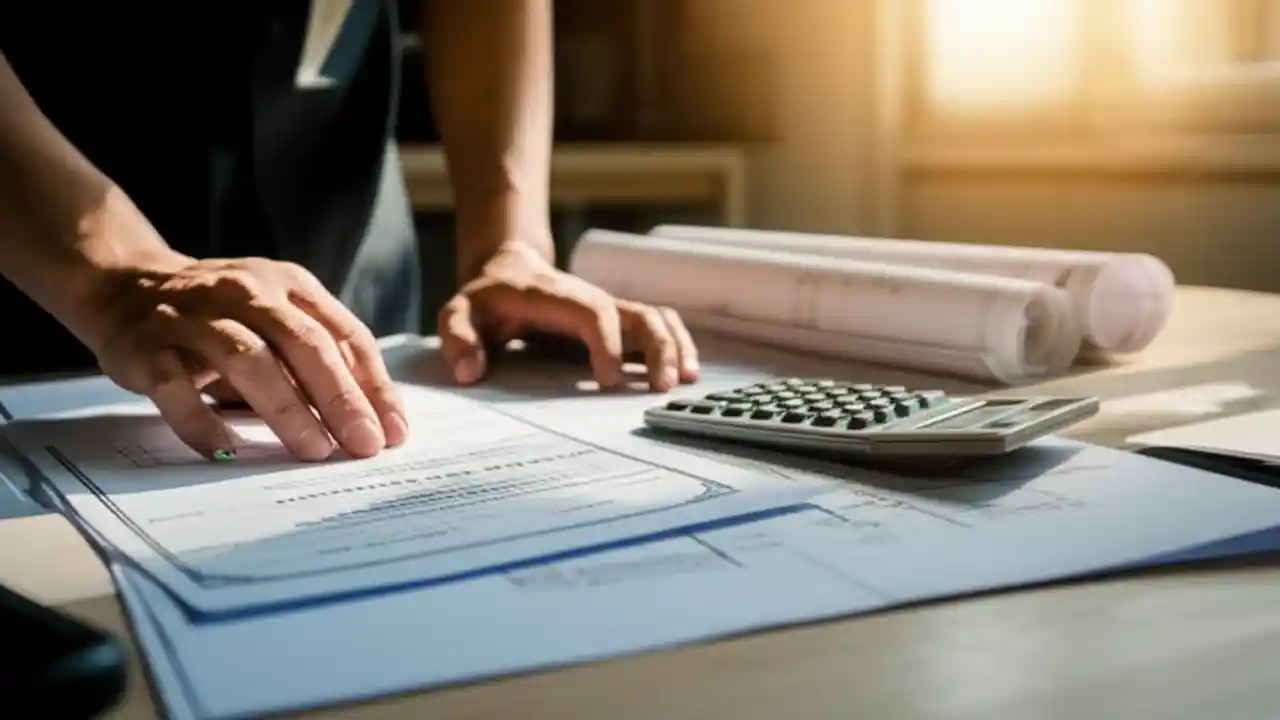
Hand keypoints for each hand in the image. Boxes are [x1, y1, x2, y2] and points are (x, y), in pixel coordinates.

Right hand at [89, 255, 407, 461]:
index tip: (394, 432)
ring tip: (315, 450)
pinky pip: (176, 386)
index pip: (345, 334)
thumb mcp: (278, 318)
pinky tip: (228, 450)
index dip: (374, 384)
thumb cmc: (224, 315)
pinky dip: (202, 421)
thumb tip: (377, 422)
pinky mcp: (147, 346)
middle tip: (365, 444)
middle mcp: (245, 292)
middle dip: (341, 397)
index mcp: (289, 285)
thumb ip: (322, 358)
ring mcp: (193, 317)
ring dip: (286, 407)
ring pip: (247, 359)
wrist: (126, 287)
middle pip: (303, 343)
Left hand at [438, 245, 699, 389]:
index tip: (607, 380)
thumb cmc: (486, 300)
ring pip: (656, 318)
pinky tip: (686, 374)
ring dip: (675, 347)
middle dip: (656, 348)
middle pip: (637, 314)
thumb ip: (457, 337)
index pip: (592, 313)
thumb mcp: (457, 312)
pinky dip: (677, 345)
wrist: (509, 271)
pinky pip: (658, 326)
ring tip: (682, 383)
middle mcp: (591, 300)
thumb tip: (470, 372)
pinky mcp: (619, 322)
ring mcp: (610, 309)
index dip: (606, 343)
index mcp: (554, 298)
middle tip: (660, 388)